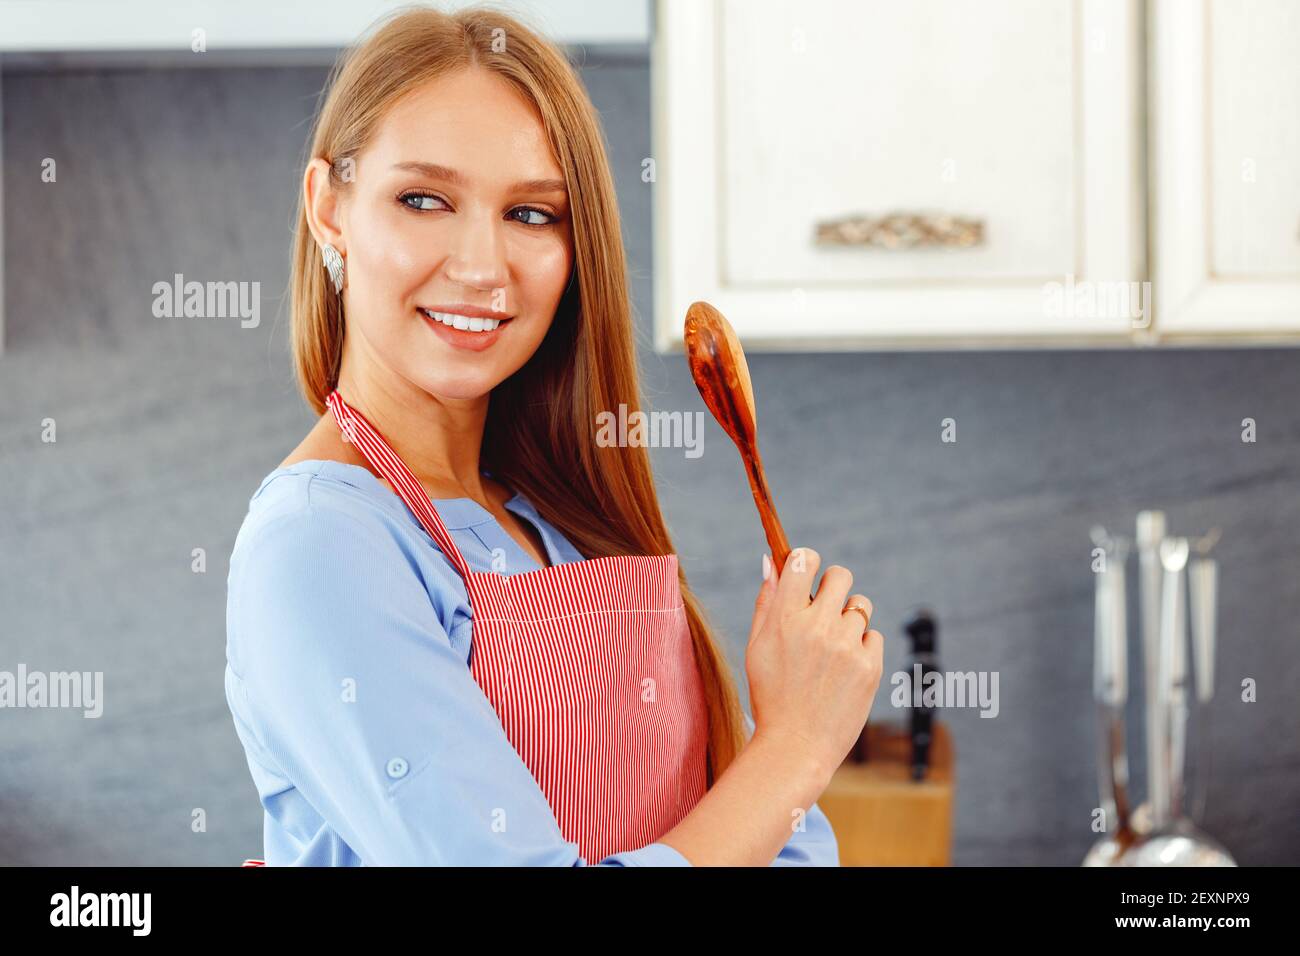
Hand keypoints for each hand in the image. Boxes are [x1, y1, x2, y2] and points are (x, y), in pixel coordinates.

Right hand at [744, 547, 883, 781]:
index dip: (806, 561)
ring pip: (860, 607)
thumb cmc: (771, 696)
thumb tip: (771, 561)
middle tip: (825, 609)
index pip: (804, 559)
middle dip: (833, 586)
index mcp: (784, 618)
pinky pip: (874, 636)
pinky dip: (862, 648)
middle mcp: (817, 626)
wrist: (796, 747)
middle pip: (840, 575)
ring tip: (833, 649)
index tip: (806, 573)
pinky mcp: (870, 666)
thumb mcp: (757, 647)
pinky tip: (844, 670)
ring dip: (849, 620)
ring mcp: (846, 646)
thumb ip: (766, 602)